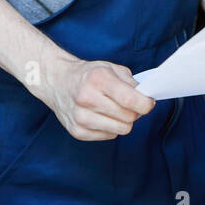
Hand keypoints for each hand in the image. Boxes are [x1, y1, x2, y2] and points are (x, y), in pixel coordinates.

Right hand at [38, 54, 154, 140]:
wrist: (56, 82)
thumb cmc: (88, 75)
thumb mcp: (110, 68)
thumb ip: (131, 83)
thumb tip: (147, 99)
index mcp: (97, 79)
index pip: (130, 100)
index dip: (146, 104)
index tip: (148, 103)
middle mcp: (86, 98)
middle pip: (129, 117)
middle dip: (134, 111)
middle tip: (128, 104)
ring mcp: (80, 117)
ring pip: (121, 129)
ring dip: (123, 121)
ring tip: (114, 109)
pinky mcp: (77, 131)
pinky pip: (110, 136)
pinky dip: (111, 127)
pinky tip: (102, 116)